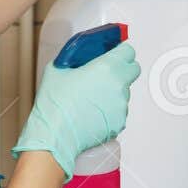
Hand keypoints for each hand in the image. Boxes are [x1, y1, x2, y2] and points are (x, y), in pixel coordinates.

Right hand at [12, 41, 140, 182]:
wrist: (55, 136)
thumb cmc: (55, 106)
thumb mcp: (58, 70)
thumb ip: (73, 59)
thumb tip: (78, 57)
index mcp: (106, 68)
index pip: (128, 51)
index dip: (120, 51)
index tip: (114, 53)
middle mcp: (119, 86)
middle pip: (133, 70)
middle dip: (122, 68)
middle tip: (106, 73)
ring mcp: (121, 106)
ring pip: (125, 92)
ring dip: (113, 91)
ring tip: (92, 98)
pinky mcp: (119, 122)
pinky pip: (119, 110)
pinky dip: (109, 110)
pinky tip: (92, 112)